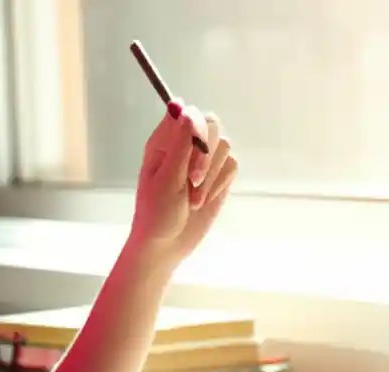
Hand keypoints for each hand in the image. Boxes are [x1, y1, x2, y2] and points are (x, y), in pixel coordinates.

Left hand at [129, 98, 237, 265]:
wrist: (166, 245)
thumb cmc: (156, 213)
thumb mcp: (166, 178)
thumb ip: (179, 144)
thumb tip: (185, 108)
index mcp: (164, 141)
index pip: (188, 113)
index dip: (196, 127)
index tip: (195, 148)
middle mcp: (185, 147)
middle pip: (212, 125)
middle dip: (206, 154)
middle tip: (192, 180)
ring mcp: (204, 162)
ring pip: (225, 147)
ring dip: (212, 175)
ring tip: (194, 198)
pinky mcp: (218, 178)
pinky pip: (232, 167)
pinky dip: (220, 184)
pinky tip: (204, 200)